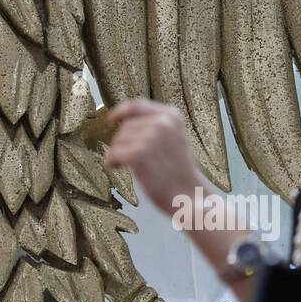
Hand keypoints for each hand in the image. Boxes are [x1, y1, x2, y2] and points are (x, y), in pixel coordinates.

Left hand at [103, 99, 205, 214]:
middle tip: (127, 158)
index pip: (137, 105)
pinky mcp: (140, 154)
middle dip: (122, 142)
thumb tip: (122, 121)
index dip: (121, 111)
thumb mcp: (173, 138)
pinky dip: (112, 161)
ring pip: (118, 140)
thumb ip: (154, 126)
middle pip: (126, 126)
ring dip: (117, 153)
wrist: (189, 196)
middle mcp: (162, 123)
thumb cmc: (178, 172)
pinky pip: (114, 153)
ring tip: (129, 166)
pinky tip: (118, 167)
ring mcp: (151, 137)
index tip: (111, 119)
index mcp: (172, 116)